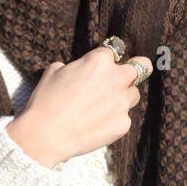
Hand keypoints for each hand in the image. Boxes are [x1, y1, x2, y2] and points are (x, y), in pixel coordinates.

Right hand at [6, 43, 153, 168]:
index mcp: (100, 61)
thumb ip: (75, 65)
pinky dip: (113, 120)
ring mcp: (122, 103)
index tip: (101, 67)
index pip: (114, 50)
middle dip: (132, 71)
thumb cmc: (46, 100)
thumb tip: (80, 69)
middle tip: (120, 80)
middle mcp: (117, 79)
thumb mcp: (54, 71)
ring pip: (133, 95)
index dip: (106, 60)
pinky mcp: (123, 124)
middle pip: (142, 67)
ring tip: (102, 108)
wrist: (44, 135)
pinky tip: (96, 125)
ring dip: (123, 97)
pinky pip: (124, 118)